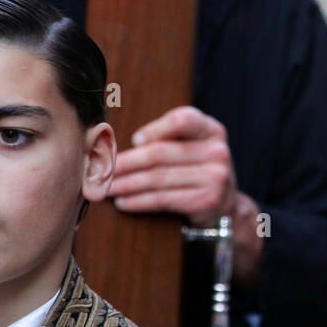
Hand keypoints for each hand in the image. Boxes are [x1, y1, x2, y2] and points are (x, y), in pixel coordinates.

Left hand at [108, 106, 236, 222]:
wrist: (226, 206)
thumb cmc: (198, 170)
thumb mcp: (194, 147)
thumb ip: (168, 138)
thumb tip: (117, 142)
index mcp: (212, 130)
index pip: (183, 120)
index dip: (155, 128)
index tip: (133, 140)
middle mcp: (217, 151)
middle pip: (161, 153)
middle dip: (125, 162)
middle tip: (100, 169)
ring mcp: (215, 177)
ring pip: (158, 178)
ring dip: (126, 184)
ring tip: (106, 188)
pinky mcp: (206, 201)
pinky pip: (163, 199)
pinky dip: (138, 201)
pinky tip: (123, 202)